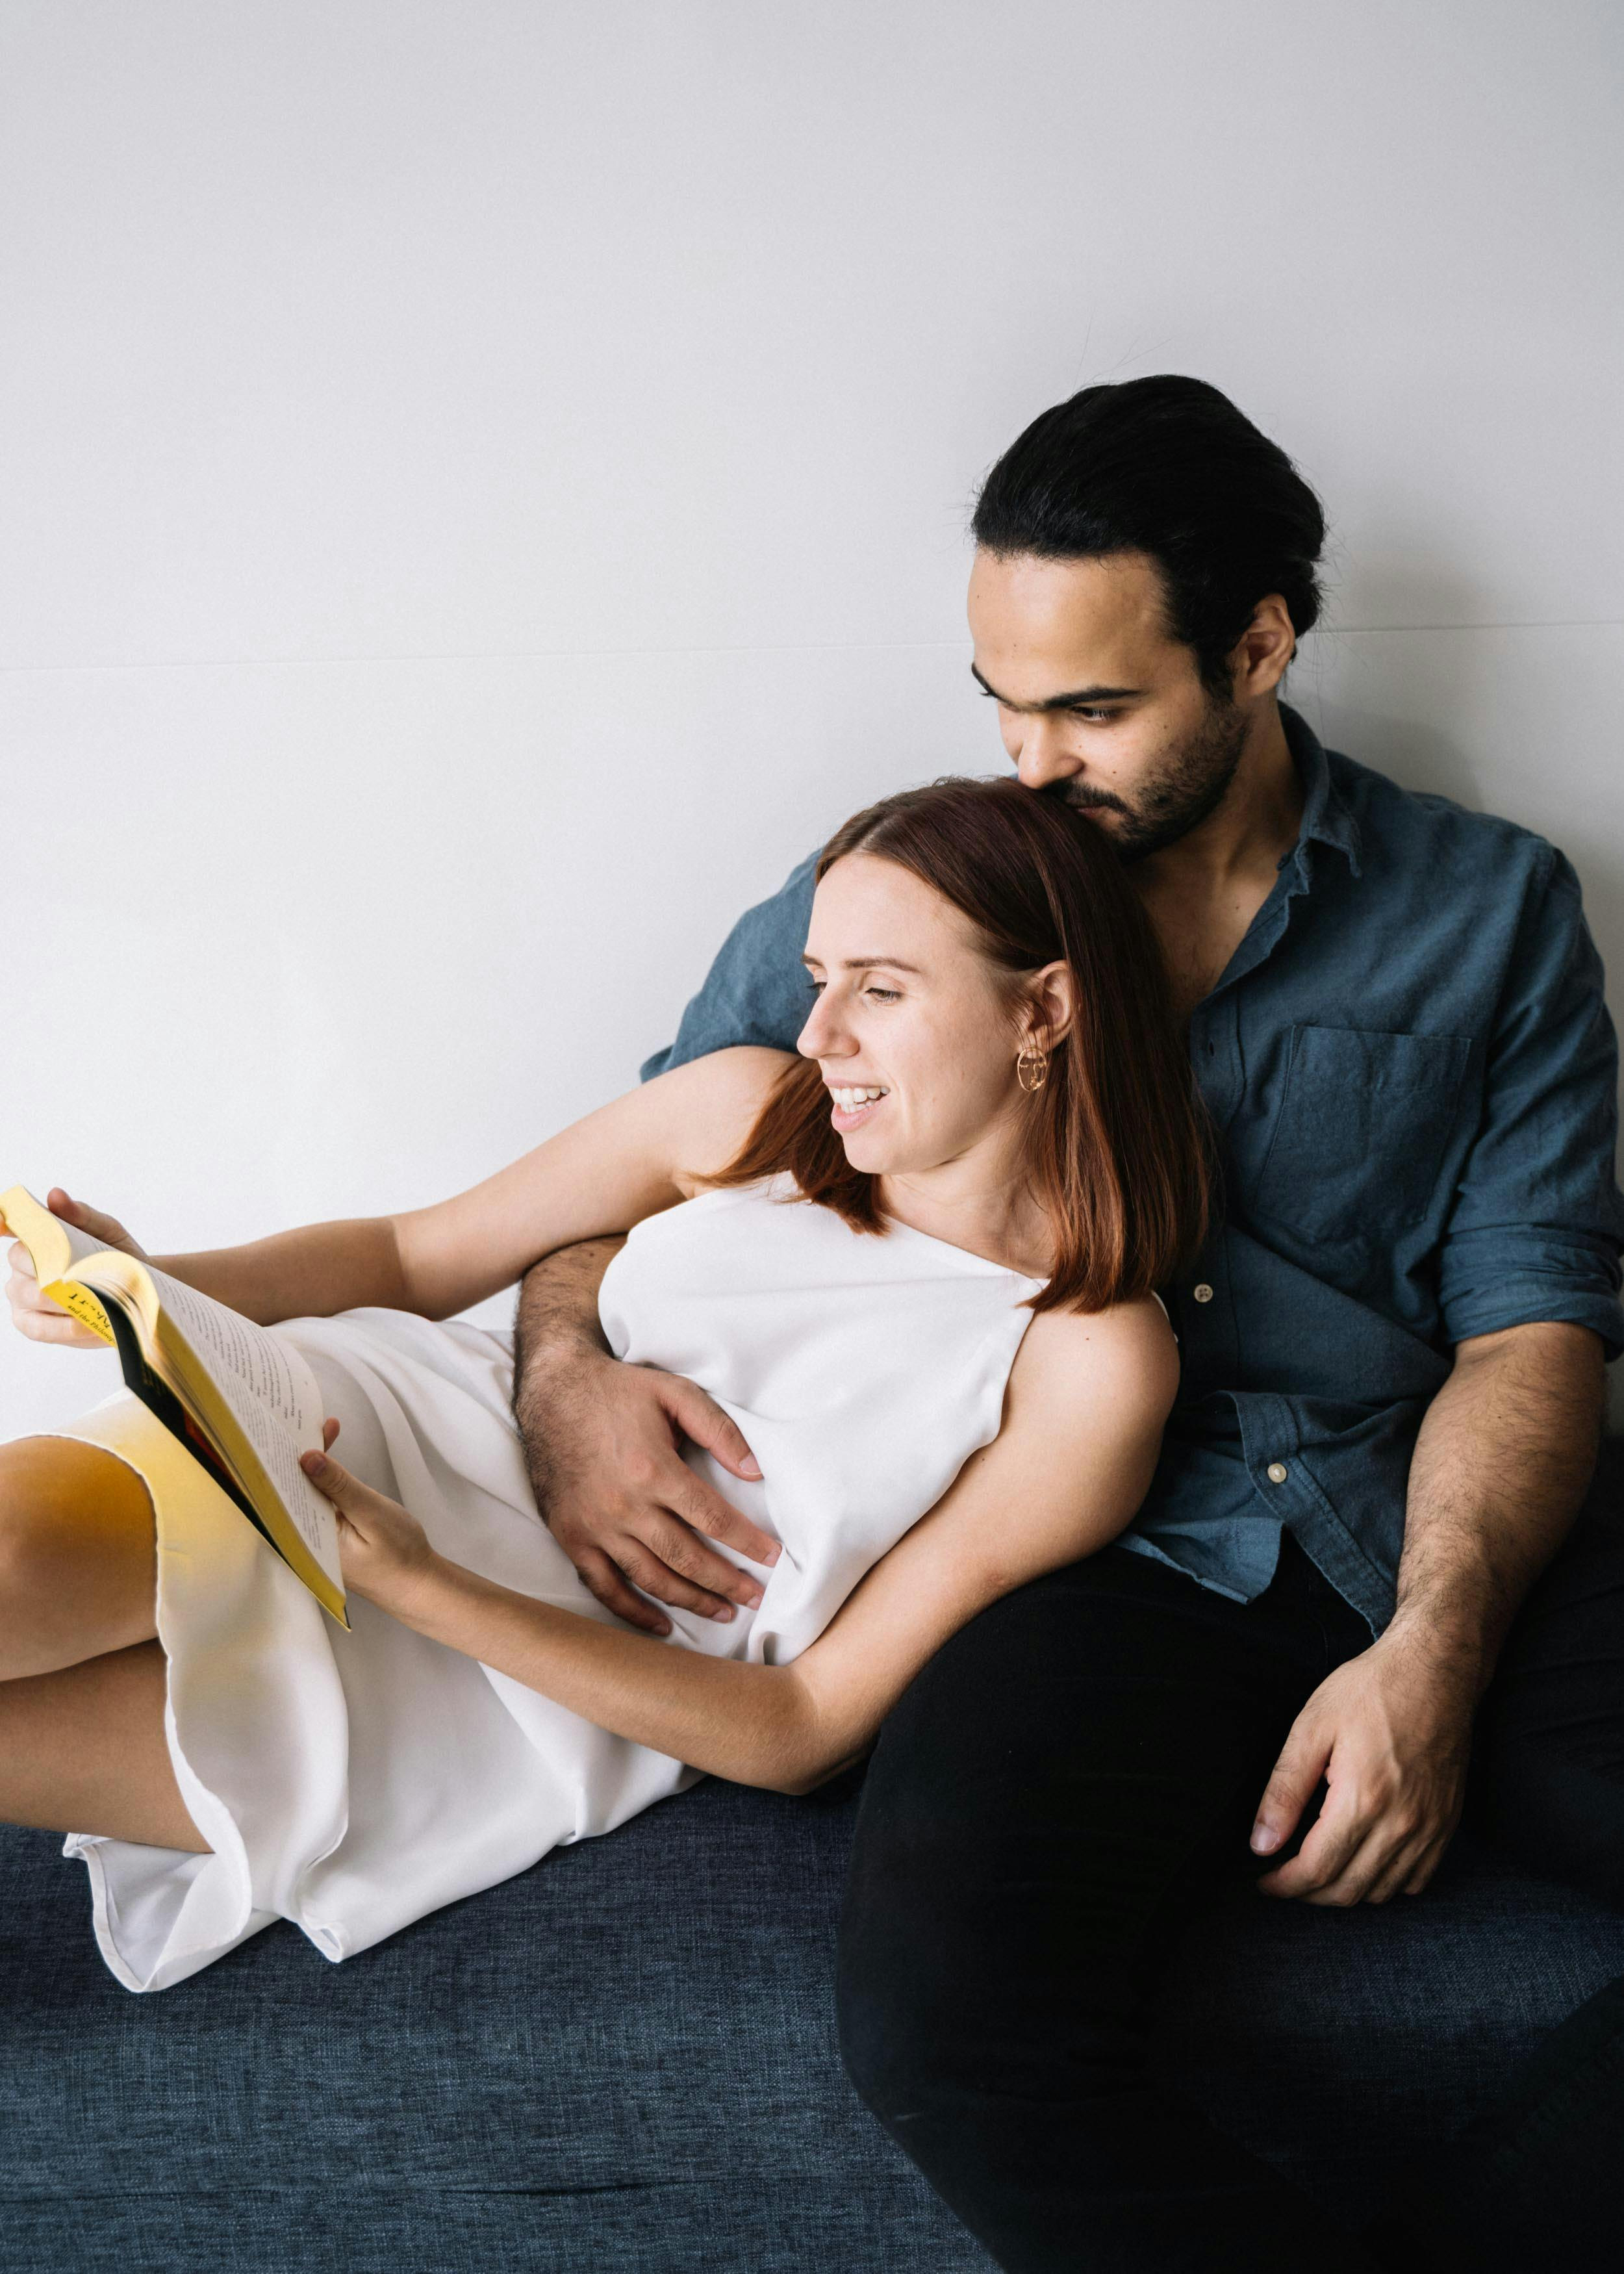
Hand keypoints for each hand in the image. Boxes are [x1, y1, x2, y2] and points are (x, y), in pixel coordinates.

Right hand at [2, 1187, 148, 1346]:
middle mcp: (20, 1264)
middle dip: (51, 1266)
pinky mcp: (31, 1324)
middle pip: (21, 1261)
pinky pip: (38, 1328)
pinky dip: (63, 1328)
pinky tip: (85, 1324)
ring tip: (93, 1301)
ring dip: (62, 1299)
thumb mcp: (105, 1230)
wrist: (136, 1289)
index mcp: (33, 1236)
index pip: (8, 1223)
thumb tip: (55, 1195)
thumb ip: (81, 1214)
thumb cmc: (115, 1255)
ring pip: (30, 1295)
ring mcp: (21, 1295)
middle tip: (79, 1273)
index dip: (2, 1221)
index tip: (4, 1222)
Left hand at [300, 1422, 439, 1614]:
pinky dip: (320, 1477)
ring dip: (307, 1462)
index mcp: (304, 1541)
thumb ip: (338, 1486)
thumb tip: (306, 1457)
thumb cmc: (400, 1554)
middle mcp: (301, 1541)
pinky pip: (314, 1500)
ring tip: (314, 1428)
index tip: (285, 1427)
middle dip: (292, 1454)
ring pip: (301, 1493)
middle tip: (299, 1417)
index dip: (280, 1460)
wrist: (419, 1585)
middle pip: (287, 1491)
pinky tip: (326, 1454)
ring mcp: (312, 1538)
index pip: (282, 1494)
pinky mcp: (325, 1534)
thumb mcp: (370, 1513)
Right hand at [517, 1341, 779, 1636]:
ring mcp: (595, 1526)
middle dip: (727, 1583)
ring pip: (651, 1579)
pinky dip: (633, 1612)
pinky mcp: (571, 1536)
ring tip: (722, 1613)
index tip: (774, 1560)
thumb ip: (718, 1429)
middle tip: (756, 1598)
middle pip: (687, 1558)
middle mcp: (624, 1505)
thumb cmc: (619, 1390)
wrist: (552, 1391)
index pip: (714, 1519)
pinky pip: (603, 1586)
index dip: (748, 1543)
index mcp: (653, 1469)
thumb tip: (754, 1472)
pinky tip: (662, 1624)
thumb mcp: (675, 1392)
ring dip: (691, 1601)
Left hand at [1249, 1629, 1473, 1904]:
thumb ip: (1285, 1790)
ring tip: (1318, 1870)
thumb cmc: (1370, 1691)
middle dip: (1309, 1894)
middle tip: (1283, 1878)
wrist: (1435, 1670)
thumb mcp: (1313, 1728)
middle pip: (1348, 1891)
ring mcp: (1430, 1829)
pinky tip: (1364, 1863)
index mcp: (1363, 1801)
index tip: (1263, 1882)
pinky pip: (1417, 1880)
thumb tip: (1261, 1843)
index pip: (1317, 1870)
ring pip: (1382, 1892)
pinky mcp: (1447, 1824)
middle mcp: (1402, 1825)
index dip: (1284, 1885)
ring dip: (1345, 1892)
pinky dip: (1386, 1884)